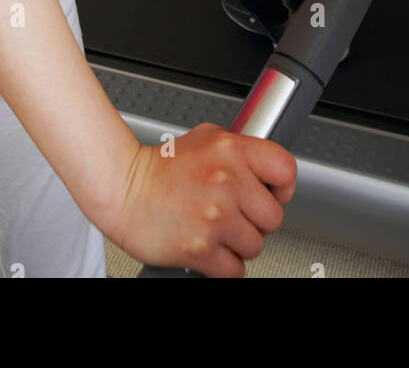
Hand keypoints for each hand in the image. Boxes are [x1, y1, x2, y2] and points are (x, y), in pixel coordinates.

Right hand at [108, 125, 296, 276]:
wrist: (123, 189)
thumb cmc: (159, 167)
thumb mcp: (204, 138)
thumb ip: (238, 150)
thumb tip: (265, 168)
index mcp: (231, 151)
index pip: (286, 170)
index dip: (282, 186)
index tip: (272, 193)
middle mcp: (227, 181)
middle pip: (274, 217)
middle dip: (256, 220)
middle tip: (235, 215)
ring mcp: (215, 217)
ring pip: (256, 246)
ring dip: (238, 244)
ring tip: (216, 230)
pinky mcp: (202, 249)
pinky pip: (235, 270)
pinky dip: (223, 265)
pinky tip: (209, 247)